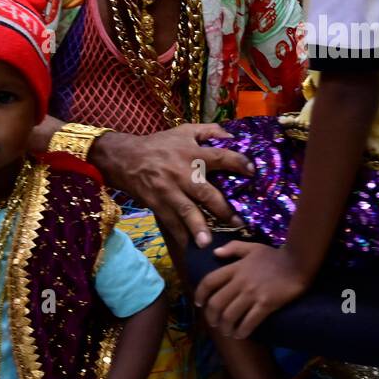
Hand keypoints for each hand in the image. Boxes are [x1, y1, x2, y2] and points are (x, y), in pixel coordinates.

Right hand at [91, 123, 253, 249]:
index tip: (253, 172)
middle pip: (205, 192)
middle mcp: (182, 173)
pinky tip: (190, 248)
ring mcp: (169, 191)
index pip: (220, 158)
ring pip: (186, 211)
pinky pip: (170, 222)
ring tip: (208, 244)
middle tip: (239, 222)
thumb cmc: (159, 144)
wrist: (125, 157)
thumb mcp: (185, 130)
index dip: (237, 163)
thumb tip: (233, 136)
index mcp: (192, 153)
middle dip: (222, 208)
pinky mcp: (157, 204)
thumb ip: (210, 131)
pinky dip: (180, 236)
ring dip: (198, 228)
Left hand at [193, 242, 312, 338]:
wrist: (298, 262)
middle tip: (215, 324)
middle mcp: (240, 282)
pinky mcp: (266, 304)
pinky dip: (242, 331)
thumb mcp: (252, 247)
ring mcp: (252, 293)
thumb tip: (215, 253)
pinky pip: (249, 322)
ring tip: (228, 331)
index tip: (199, 304)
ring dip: (226, 327)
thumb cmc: (276, 256)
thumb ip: (233, 248)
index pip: (209, 282)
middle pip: (216, 304)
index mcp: (235, 268)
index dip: (200, 295)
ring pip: (230, 316)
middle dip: (212, 318)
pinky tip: (241, 334)